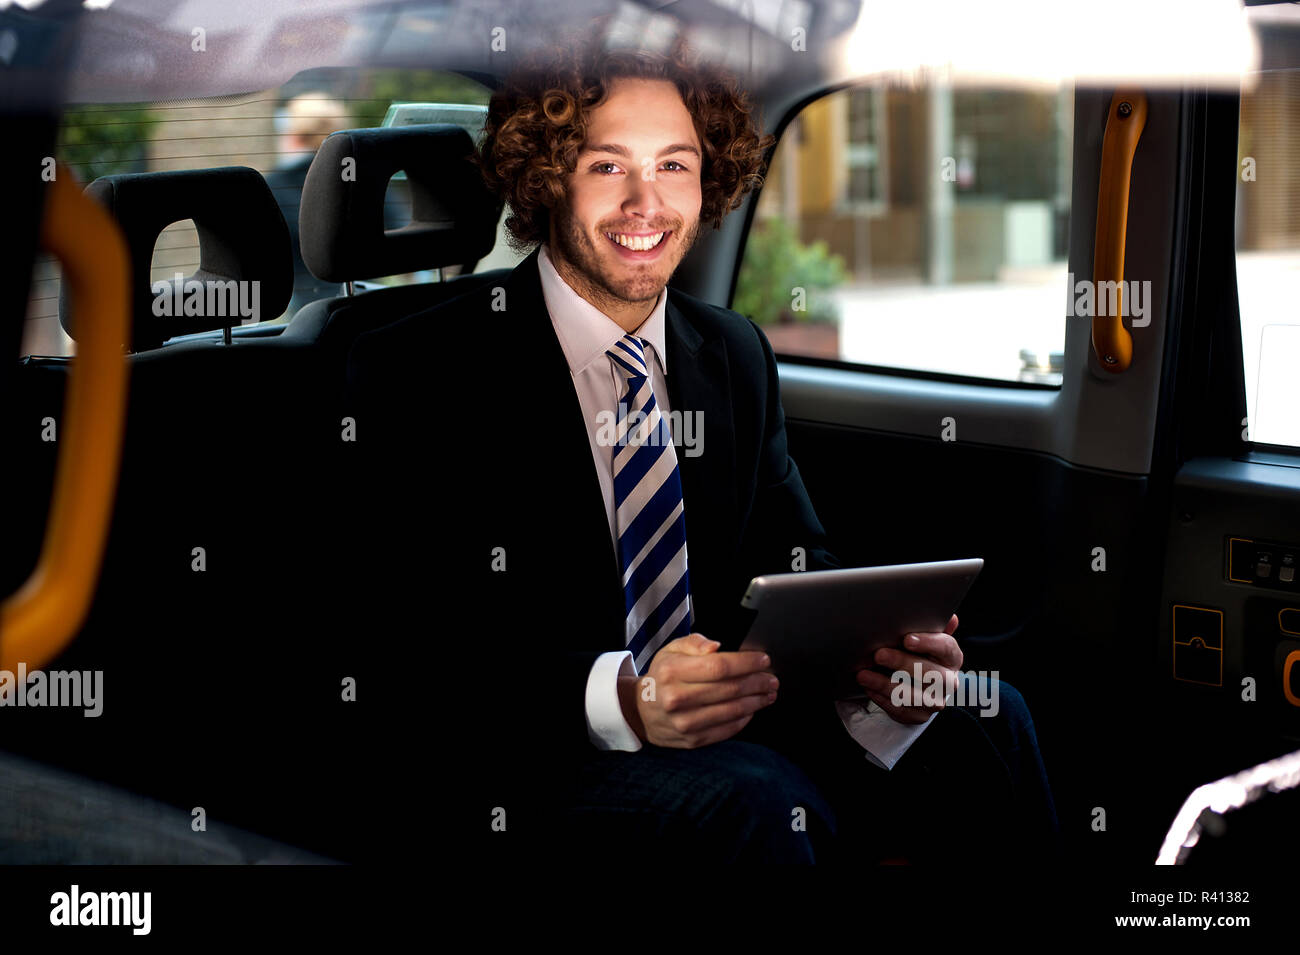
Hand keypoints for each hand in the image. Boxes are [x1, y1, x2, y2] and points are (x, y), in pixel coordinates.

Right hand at [619, 633, 777, 747]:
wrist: (641, 710)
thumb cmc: (663, 676)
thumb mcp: (671, 651)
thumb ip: (694, 643)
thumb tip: (717, 646)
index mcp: (672, 672)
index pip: (719, 666)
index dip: (746, 663)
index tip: (763, 660)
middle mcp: (677, 698)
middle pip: (730, 689)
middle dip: (757, 682)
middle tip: (772, 679)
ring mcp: (685, 722)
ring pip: (732, 711)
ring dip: (756, 701)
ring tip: (768, 693)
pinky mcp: (692, 740)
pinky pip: (727, 730)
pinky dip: (744, 719)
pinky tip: (752, 709)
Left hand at [853, 614, 962, 724]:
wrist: (920, 685)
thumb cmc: (920, 654)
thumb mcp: (926, 639)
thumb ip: (934, 627)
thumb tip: (950, 617)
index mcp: (952, 658)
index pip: (946, 648)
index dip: (927, 643)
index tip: (907, 639)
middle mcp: (949, 682)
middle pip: (929, 674)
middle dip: (902, 663)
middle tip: (879, 654)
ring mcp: (935, 702)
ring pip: (911, 695)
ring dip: (884, 684)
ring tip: (863, 674)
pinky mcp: (919, 716)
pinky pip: (899, 709)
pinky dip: (881, 698)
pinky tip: (867, 687)